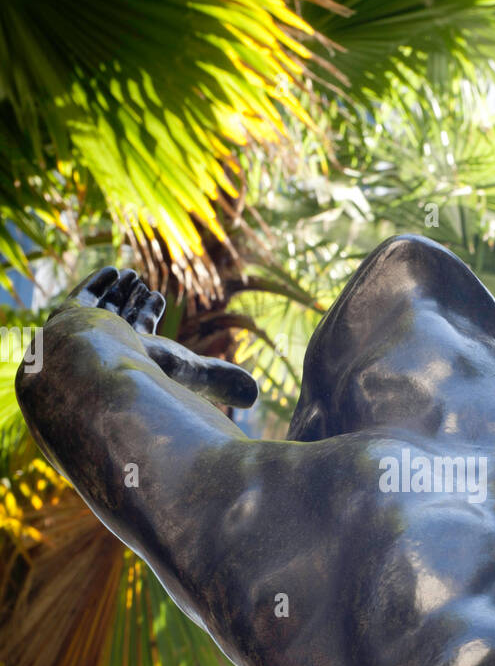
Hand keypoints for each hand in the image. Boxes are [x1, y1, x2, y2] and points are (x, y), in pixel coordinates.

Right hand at [59, 266, 257, 409]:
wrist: (92, 367)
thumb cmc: (140, 371)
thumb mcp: (189, 370)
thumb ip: (219, 379)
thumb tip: (256, 394)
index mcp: (133, 361)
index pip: (140, 333)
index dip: (148, 313)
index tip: (156, 295)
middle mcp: (109, 348)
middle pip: (121, 319)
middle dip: (132, 300)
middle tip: (142, 282)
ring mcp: (87, 334)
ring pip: (103, 310)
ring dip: (118, 291)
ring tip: (131, 273)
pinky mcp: (68, 319)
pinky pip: (82, 299)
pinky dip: (97, 284)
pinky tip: (112, 271)